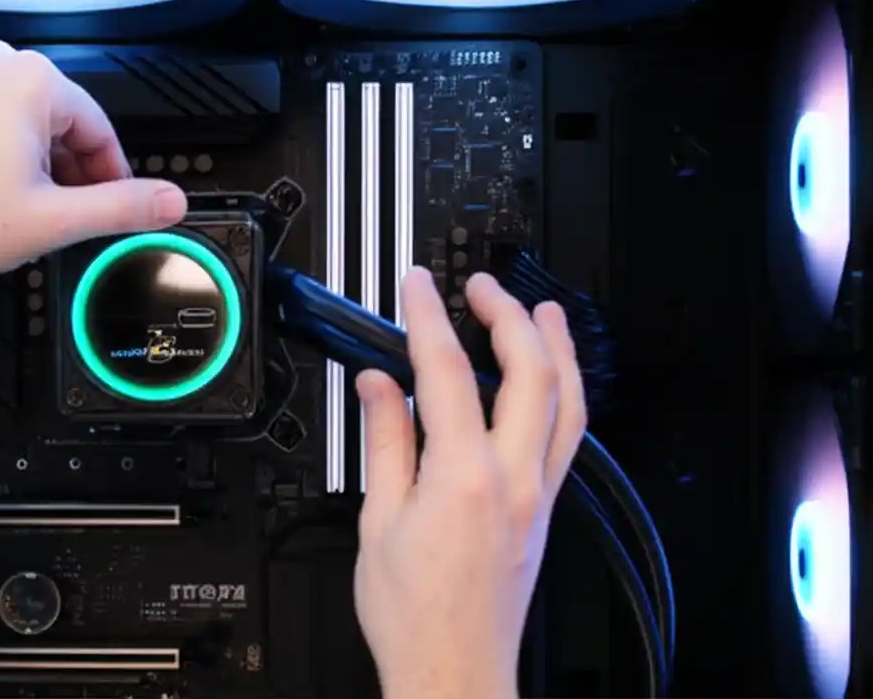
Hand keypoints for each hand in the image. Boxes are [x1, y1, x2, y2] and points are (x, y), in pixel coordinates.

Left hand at [0, 40, 185, 288]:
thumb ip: (121, 209)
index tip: (112, 207)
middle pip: (56, 121)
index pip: (97, 128)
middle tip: (62, 218)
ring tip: (13, 211)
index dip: (111, 177)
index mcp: (32, 81)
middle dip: (66, 171)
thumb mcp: (53, 221)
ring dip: (28, 165)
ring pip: (15, 121)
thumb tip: (169, 202)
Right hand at [353, 268, 586, 698]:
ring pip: (568, 402)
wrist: (454, 670)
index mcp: (464, 477)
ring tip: (543, 310)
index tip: (419, 287)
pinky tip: (550, 381)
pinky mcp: (544, 511)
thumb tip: (380, 388)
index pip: (449, 372)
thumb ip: (386, 442)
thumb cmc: (414, 614)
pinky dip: (563, 393)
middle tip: (480, 286)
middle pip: (531, 373)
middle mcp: (514, 480)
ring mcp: (538, 495)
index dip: (430, 317)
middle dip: (509, 315)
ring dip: (557, 348)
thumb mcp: (378, 521)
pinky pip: (568, 436)